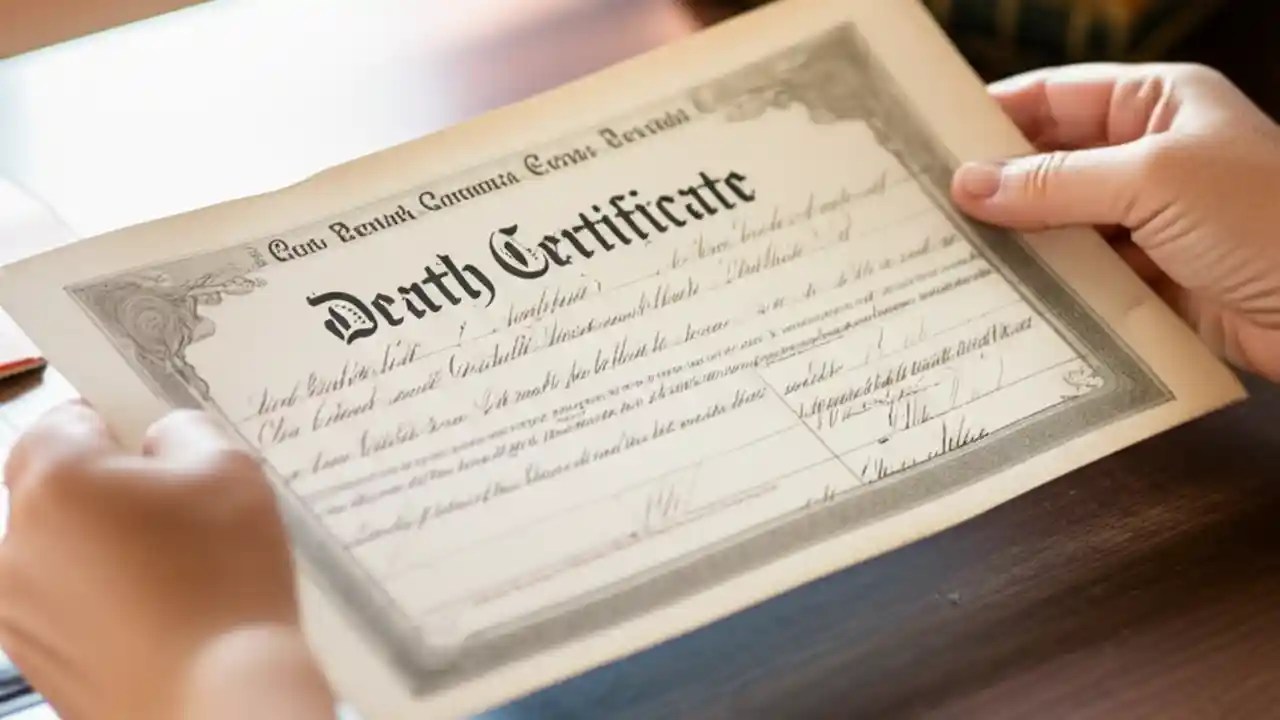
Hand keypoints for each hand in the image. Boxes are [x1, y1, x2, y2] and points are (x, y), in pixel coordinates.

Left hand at [0, 401, 333, 719]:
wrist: (215, 701)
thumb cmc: (225, 582)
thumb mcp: (230, 470)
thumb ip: (185, 431)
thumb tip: (160, 439)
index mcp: (56, 479)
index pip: (66, 419)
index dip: (115, 423)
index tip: (155, 443)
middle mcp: (16, 539)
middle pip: (58, 486)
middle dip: (110, 489)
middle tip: (181, 510)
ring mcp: (15, 605)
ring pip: (61, 546)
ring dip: (105, 545)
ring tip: (178, 571)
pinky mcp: (33, 655)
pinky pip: (65, 601)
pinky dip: (102, 597)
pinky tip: (161, 612)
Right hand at [950, 63, 1279, 380]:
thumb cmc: (1265, 218)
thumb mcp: (1152, 181)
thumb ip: (1055, 182)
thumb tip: (970, 183)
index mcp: (1158, 104)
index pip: (1056, 98)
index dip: (994, 116)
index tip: (931, 141)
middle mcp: (1153, 156)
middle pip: (1052, 165)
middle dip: (997, 188)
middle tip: (930, 210)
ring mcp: (1154, 220)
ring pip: (1064, 226)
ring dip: (1020, 244)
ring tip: (954, 257)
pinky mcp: (1156, 280)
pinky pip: (1087, 278)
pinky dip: (1052, 288)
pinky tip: (1008, 297)